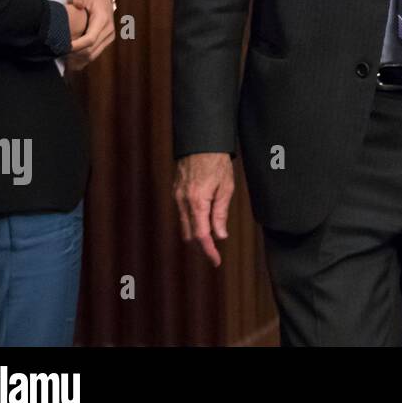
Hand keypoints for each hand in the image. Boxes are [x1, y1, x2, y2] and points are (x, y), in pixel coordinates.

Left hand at [66, 0, 115, 69]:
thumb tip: (79, 3)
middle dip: (74, 55)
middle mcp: (109, 30)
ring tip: (61, 58)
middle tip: (57, 54)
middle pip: (91, 50)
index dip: (76, 47)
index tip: (62, 48)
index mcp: (103, 19)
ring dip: (77, 59)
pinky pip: (94, 54)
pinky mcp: (106, 40)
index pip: (90, 39)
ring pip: (92, 55)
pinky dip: (82, 59)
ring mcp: (109, 36)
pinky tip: (69, 60)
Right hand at [174, 153, 234, 267]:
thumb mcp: (226, 188)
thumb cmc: (217, 162)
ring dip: (196, 232)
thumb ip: (220, 213)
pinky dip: (192, 220)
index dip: (208, 251)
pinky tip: (203, 218)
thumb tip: (219, 236)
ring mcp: (177, 197)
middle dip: (201, 244)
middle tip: (215, 251)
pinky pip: (182, 213)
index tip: (216, 261)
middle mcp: (182, 202)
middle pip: (189, 234)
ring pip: (184, 225)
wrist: (201, 141)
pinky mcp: (175, 192)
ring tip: (212, 235)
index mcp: (197, 202)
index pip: (201, 235)